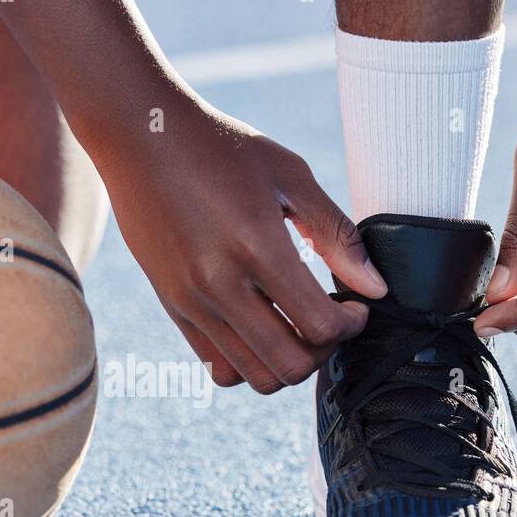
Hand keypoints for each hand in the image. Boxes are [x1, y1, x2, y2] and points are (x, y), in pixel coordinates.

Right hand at [100, 99, 386, 391]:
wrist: (141, 138)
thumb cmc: (221, 147)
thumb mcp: (290, 176)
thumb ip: (336, 235)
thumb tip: (376, 288)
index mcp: (257, 246)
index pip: (320, 326)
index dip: (352, 323)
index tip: (354, 304)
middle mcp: (219, 284)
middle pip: (291, 366)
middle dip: (323, 350)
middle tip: (327, 318)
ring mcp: (192, 302)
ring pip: (255, 378)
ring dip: (287, 361)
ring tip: (294, 325)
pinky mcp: (173, 308)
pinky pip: (219, 368)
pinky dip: (250, 361)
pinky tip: (260, 324)